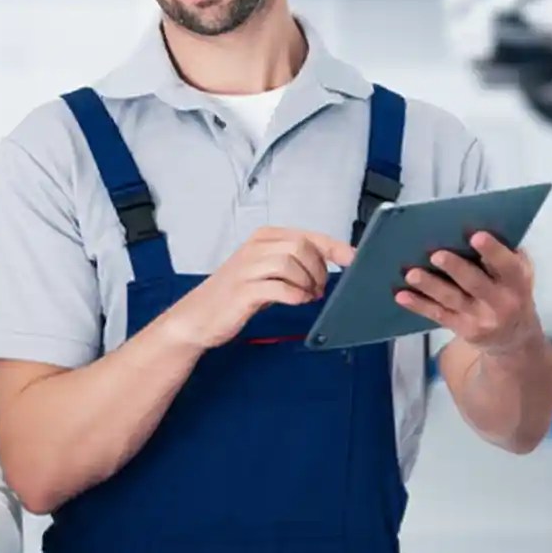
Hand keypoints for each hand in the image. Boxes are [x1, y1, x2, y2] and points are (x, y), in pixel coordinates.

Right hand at [163, 227, 355, 348]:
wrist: (197, 316)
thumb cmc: (234, 294)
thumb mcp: (265, 271)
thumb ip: (292, 263)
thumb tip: (326, 264)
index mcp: (263, 238)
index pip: (308, 235)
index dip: (335, 247)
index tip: (354, 259)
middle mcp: (255, 248)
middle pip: (301, 247)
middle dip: (318, 270)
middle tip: (318, 288)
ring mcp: (247, 268)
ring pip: (290, 263)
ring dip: (306, 283)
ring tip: (306, 295)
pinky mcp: (244, 290)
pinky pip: (279, 288)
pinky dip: (294, 296)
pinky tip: (296, 301)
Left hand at [396, 232, 540, 355]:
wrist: (514, 337)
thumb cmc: (510, 291)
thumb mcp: (518, 274)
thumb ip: (504, 255)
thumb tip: (475, 226)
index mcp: (517, 282)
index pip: (507, 266)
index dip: (493, 251)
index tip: (476, 236)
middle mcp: (501, 303)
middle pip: (475, 284)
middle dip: (456, 268)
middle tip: (436, 255)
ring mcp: (480, 318)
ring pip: (451, 300)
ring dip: (430, 286)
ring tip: (412, 274)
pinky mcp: (463, 328)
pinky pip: (438, 314)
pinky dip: (419, 305)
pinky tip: (402, 295)